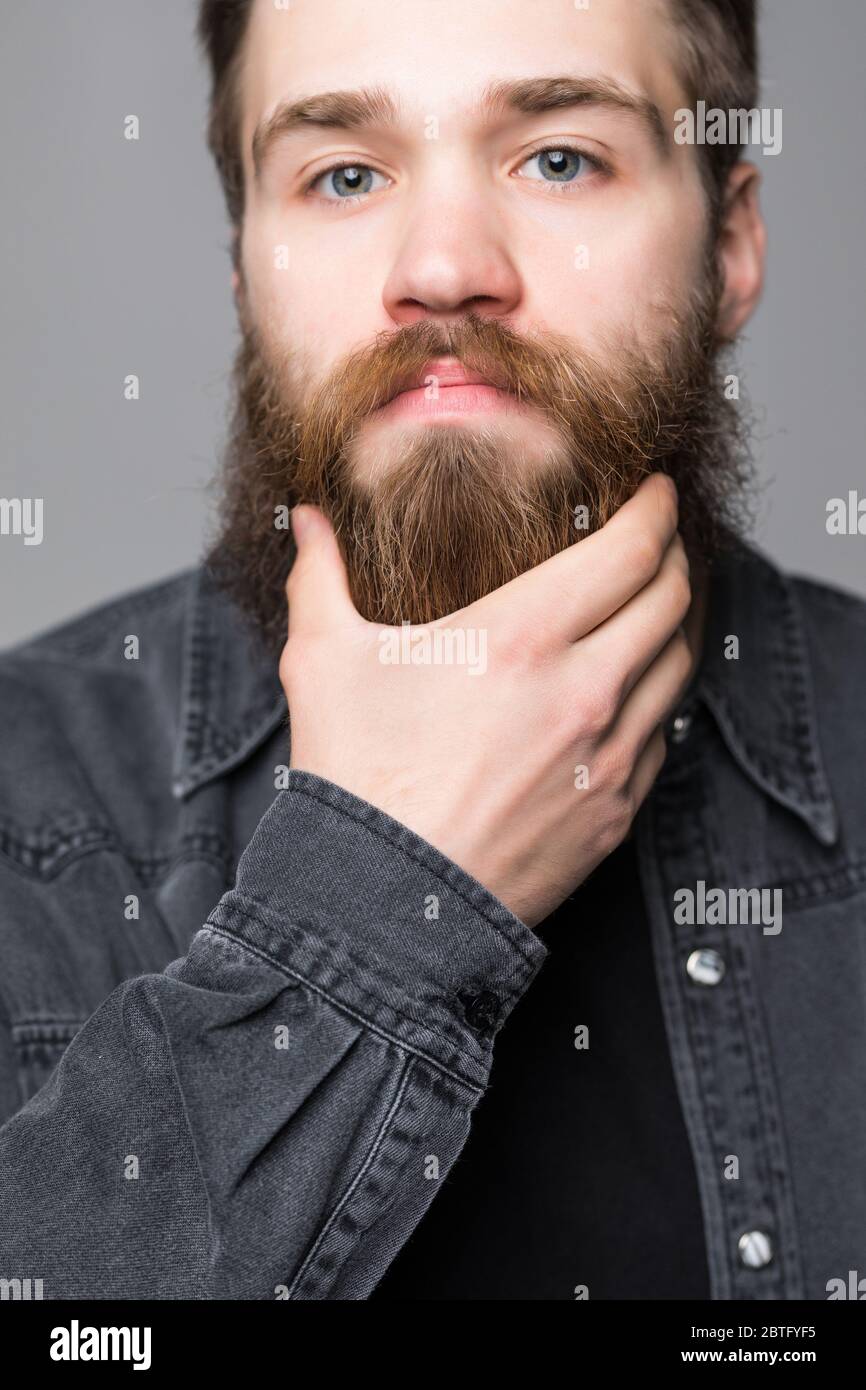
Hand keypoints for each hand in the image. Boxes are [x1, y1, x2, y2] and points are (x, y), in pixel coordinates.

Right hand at [281, 473, 691, 927]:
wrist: (384, 907)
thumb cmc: (355, 781)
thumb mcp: (322, 663)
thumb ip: (320, 577)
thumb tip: (306, 521)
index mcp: (522, 637)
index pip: (631, 549)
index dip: (656, 508)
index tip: (657, 490)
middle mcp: (584, 690)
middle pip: (672, 597)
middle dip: (676, 553)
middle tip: (662, 536)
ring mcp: (609, 756)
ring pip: (680, 666)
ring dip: (677, 622)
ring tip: (658, 603)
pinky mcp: (614, 811)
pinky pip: (662, 736)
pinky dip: (657, 698)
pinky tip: (632, 689)